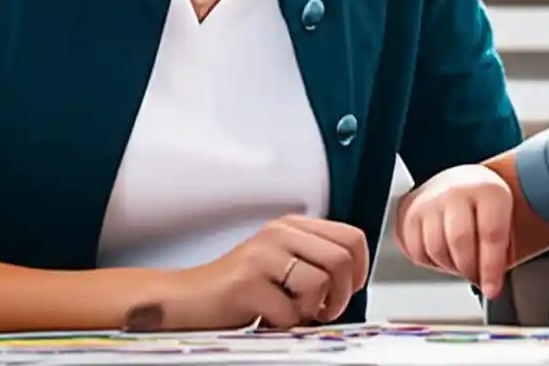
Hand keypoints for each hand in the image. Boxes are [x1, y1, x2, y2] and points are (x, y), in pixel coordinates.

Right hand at [137, 215, 369, 330]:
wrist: (187, 300)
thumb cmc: (240, 288)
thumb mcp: (282, 262)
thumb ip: (315, 261)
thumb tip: (355, 280)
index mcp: (291, 225)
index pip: (352, 237)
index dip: (360, 269)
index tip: (348, 289)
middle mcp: (278, 233)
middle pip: (341, 260)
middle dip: (342, 295)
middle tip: (325, 311)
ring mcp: (261, 255)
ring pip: (320, 282)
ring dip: (314, 310)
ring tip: (296, 314)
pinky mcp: (247, 283)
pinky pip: (290, 310)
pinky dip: (285, 324)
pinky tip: (268, 319)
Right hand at [394, 164, 512, 297]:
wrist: (462, 185)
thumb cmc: (486, 208)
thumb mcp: (506, 220)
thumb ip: (502, 252)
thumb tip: (491, 287)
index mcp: (488, 191)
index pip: (491, 234)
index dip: (491, 268)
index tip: (492, 290)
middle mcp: (456, 191)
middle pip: (459, 241)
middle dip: (469, 269)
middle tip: (475, 276)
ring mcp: (429, 200)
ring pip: (435, 249)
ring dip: (449, 267)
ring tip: (460, 264)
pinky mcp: (409, 212)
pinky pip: (415, 251)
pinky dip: (430, 262)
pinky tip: (443, 256)